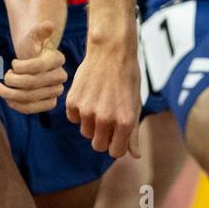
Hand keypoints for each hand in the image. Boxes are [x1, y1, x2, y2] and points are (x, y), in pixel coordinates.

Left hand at [0, 20, 66, 113]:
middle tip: (4, 75)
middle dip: (12, 80)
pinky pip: (32, 109)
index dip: (21, 67)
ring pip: (30, 98)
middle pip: (32, 84)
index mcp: (58, 59)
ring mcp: (56, 91)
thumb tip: (49, 25)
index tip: (13, 63)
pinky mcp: (49, 103)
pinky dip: (16, 105)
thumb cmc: (32, 45)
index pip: (38, 66)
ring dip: (10, 94)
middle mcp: (60, 77)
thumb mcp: (33, 35)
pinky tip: (7, 97)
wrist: (35, 59)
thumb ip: (39, 30)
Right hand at [66, 37, 141, 157]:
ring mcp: (87, 111)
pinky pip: (73, 118)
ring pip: (86, 132)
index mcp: (125, 122)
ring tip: (99, 102)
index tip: (116, 135)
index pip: (115, 152)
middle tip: (107, 119)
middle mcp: (105, 119)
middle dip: (103, 137)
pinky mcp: (73, 102)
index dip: (116, 144)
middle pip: (98, 146)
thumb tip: (135, 156)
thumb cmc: (127, 78)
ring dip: (91, 123)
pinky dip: (79, 111)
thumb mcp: (135, 105)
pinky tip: (88, 95)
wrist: (111, 51)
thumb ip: (133, 133)